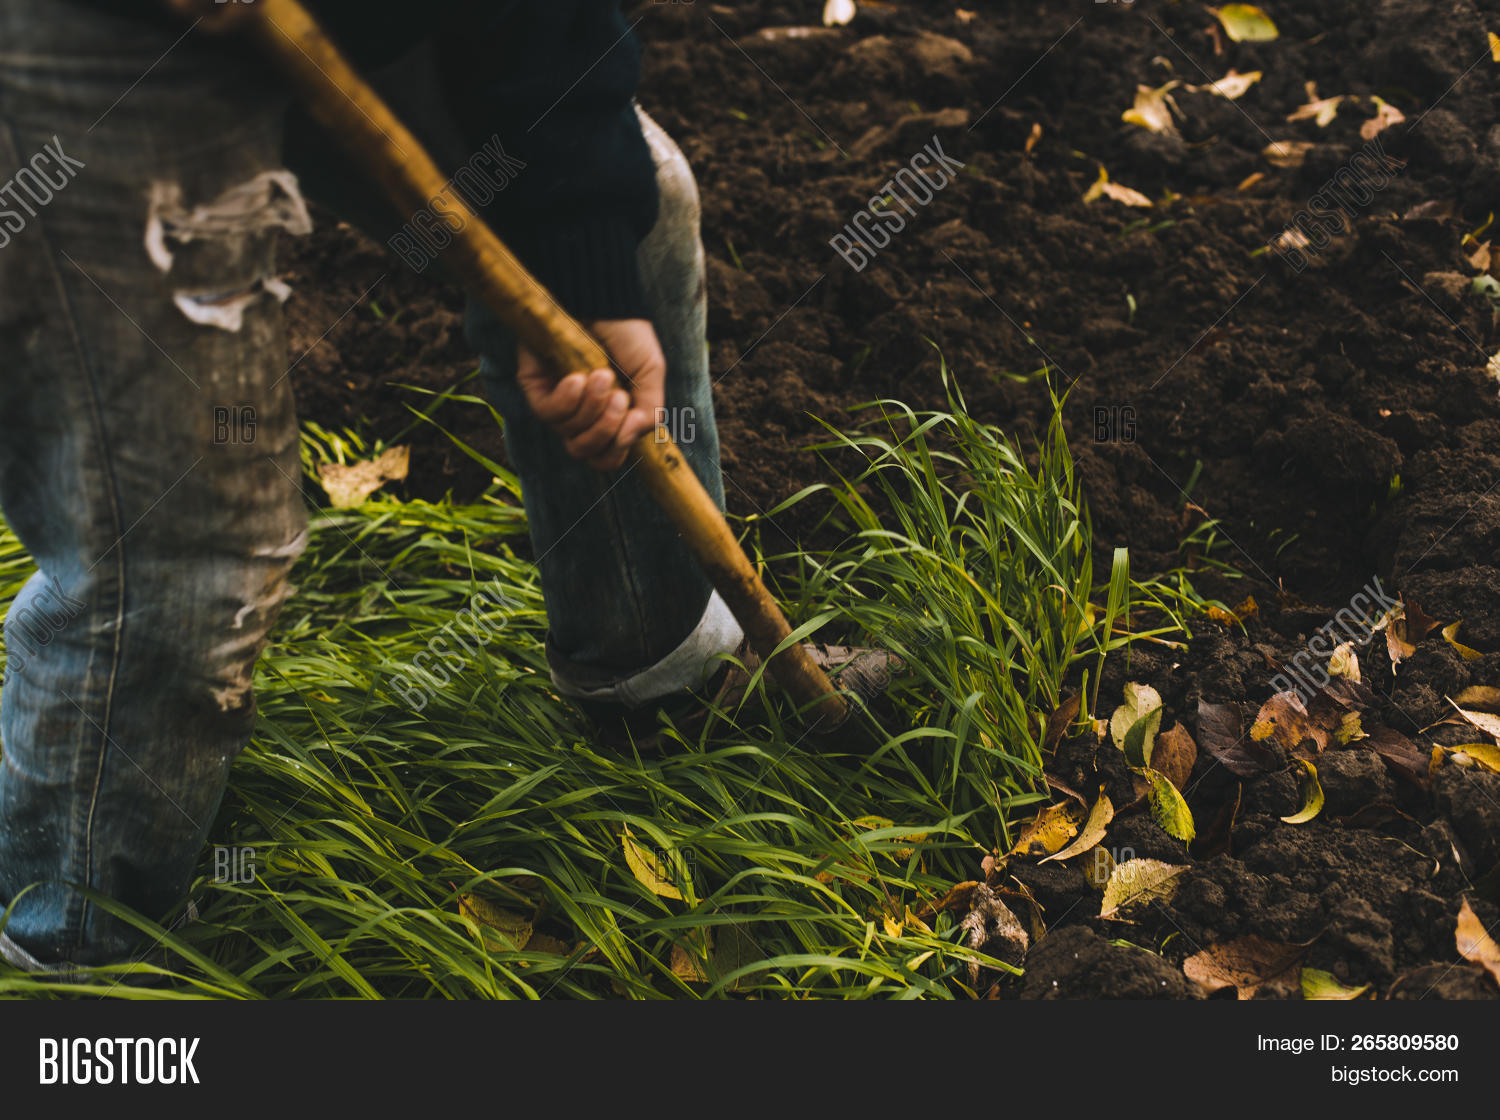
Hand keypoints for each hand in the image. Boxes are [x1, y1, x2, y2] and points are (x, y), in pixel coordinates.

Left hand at [515, 319, 665, 470]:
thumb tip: (631, 439)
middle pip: (585, 452)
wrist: (602, 300)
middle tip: (618, 397)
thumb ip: (649, 411)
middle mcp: (580, 415)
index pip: (605, 457)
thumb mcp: (650, 373)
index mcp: (608, 416)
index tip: (630, 423)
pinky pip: (547, 413)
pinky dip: (567, 399)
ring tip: (600, 374)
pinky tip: (577, 377)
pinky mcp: (535, 387)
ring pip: (568, 434)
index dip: (616, 451)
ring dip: (591, 407)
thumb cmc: (626, 333)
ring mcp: (557, 402)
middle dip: (605, 431)